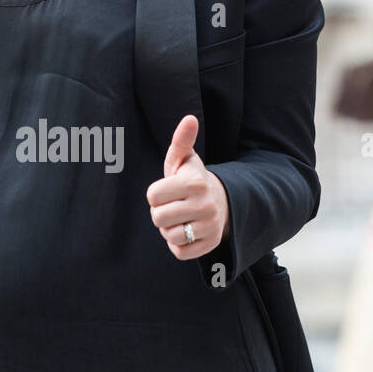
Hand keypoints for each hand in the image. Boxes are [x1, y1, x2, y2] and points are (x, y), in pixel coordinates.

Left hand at [146, 114, 229, 260]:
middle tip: (172, 206)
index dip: (155, 194)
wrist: (220, 202)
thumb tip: (189, 118)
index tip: (167, 190)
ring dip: (168, 230)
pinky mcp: (210, 244)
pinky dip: (178, 245)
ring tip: (179, 219)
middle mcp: (205, 205)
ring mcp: (210, 226)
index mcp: (195, 183)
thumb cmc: (191, 180)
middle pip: (158, 218)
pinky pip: (180, 252)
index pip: (152, 196)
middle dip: (160, 213)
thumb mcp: (184, 159)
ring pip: (169, 236)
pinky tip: (187, 231)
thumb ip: (181, 140)